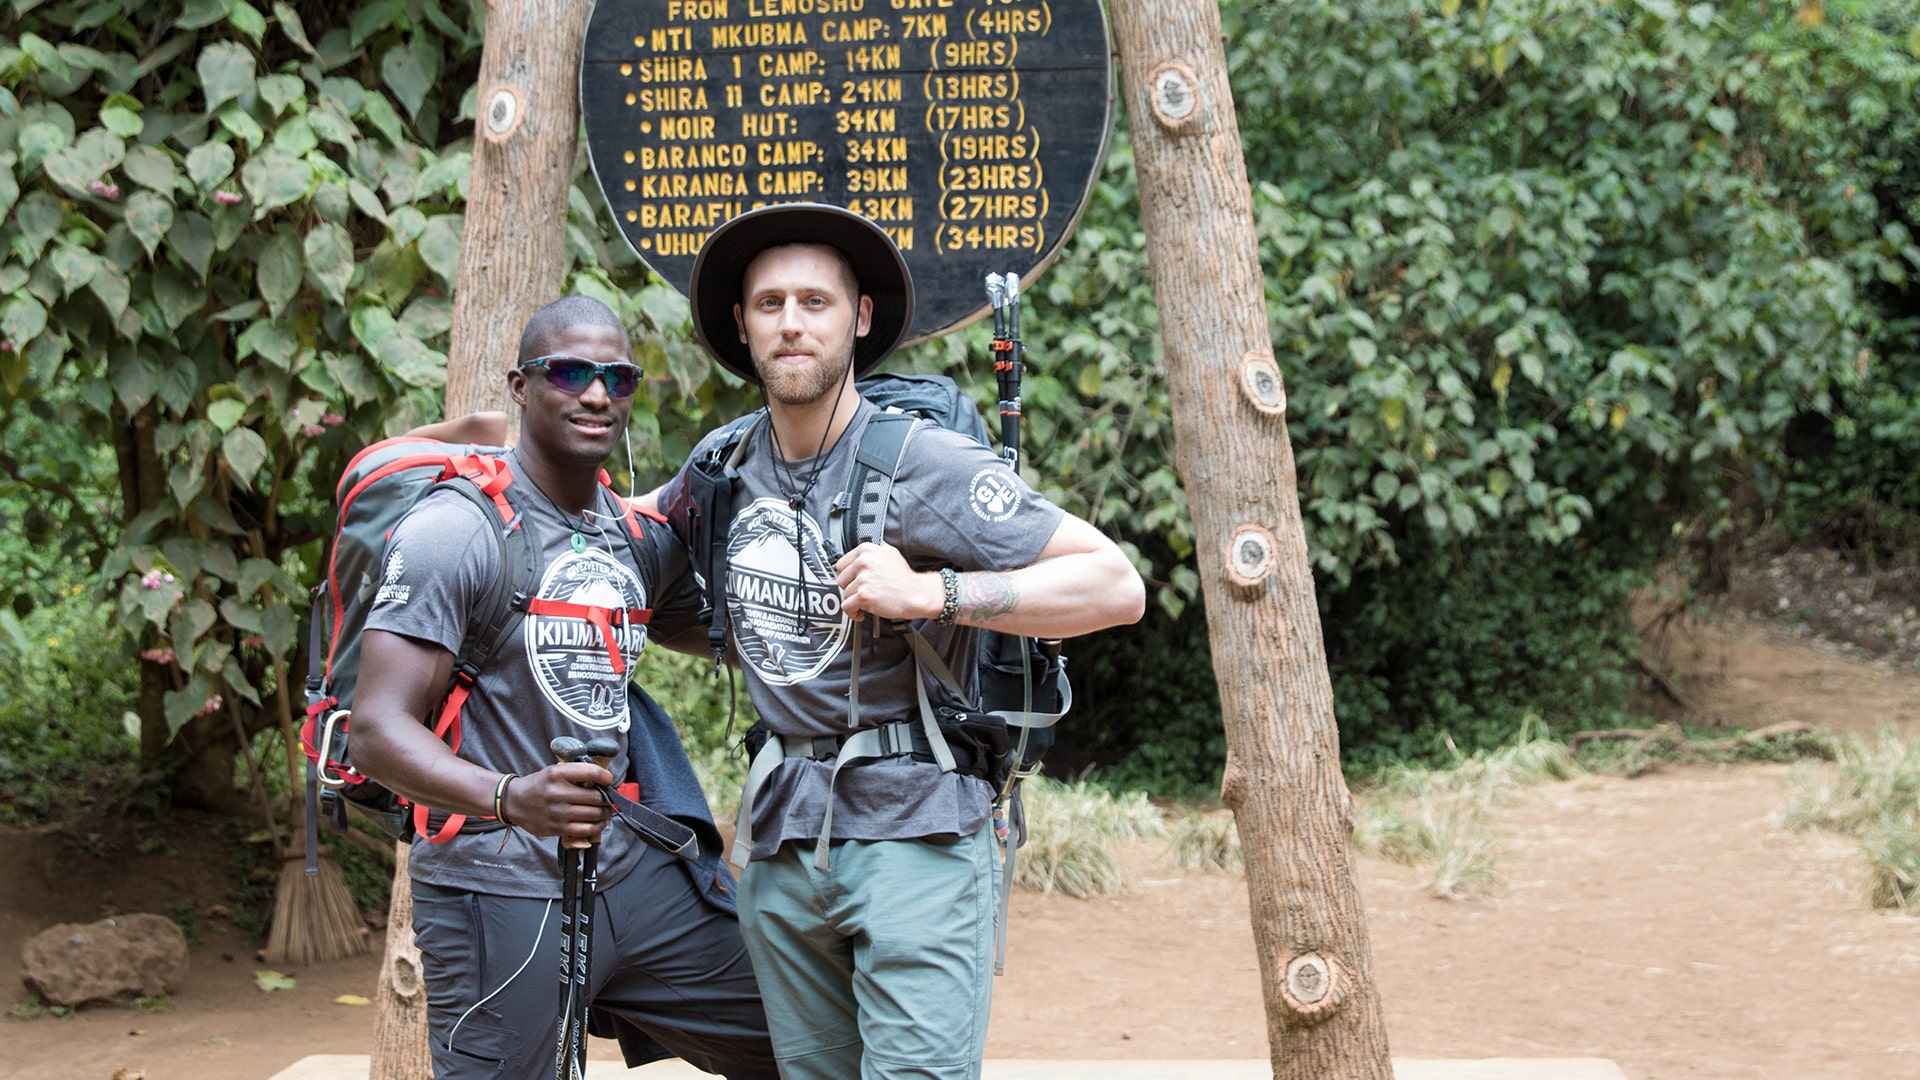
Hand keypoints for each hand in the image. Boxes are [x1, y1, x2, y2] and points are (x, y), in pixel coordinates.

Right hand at [500, 762, 614, 839]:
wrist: (515, 802)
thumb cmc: (540, 785)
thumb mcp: (555, 770)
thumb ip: (576, 773)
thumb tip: (603, 780)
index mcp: (558, 774)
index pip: (592, 772)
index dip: (606, 777)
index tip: (608, 780)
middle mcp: (558, 793)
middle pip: (597, 796)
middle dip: (607, 798)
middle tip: (609, 798)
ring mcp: (559, 812)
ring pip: (595, 814)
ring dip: (605, 813)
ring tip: (605, 810)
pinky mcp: (558, 828)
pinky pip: (586, 829)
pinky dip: (598, 826)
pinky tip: (599, 822)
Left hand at [835, 542, 941, 622]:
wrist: (916, 593)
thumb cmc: (905, 577)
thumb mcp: (891, 553)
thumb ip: (875, 550)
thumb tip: (864, 552)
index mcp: (867, 551)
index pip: (841, 564)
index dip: (847, 576)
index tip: (851, 581)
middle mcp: (863, 562)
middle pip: (841, 579)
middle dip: (849, 588)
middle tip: (860, 592)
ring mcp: (863, 579)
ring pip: (844, 594)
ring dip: (853, 601)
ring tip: (864, 602)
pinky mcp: (864, 595)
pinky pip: (847, 607)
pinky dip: (853, 612)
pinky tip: (860, 612)